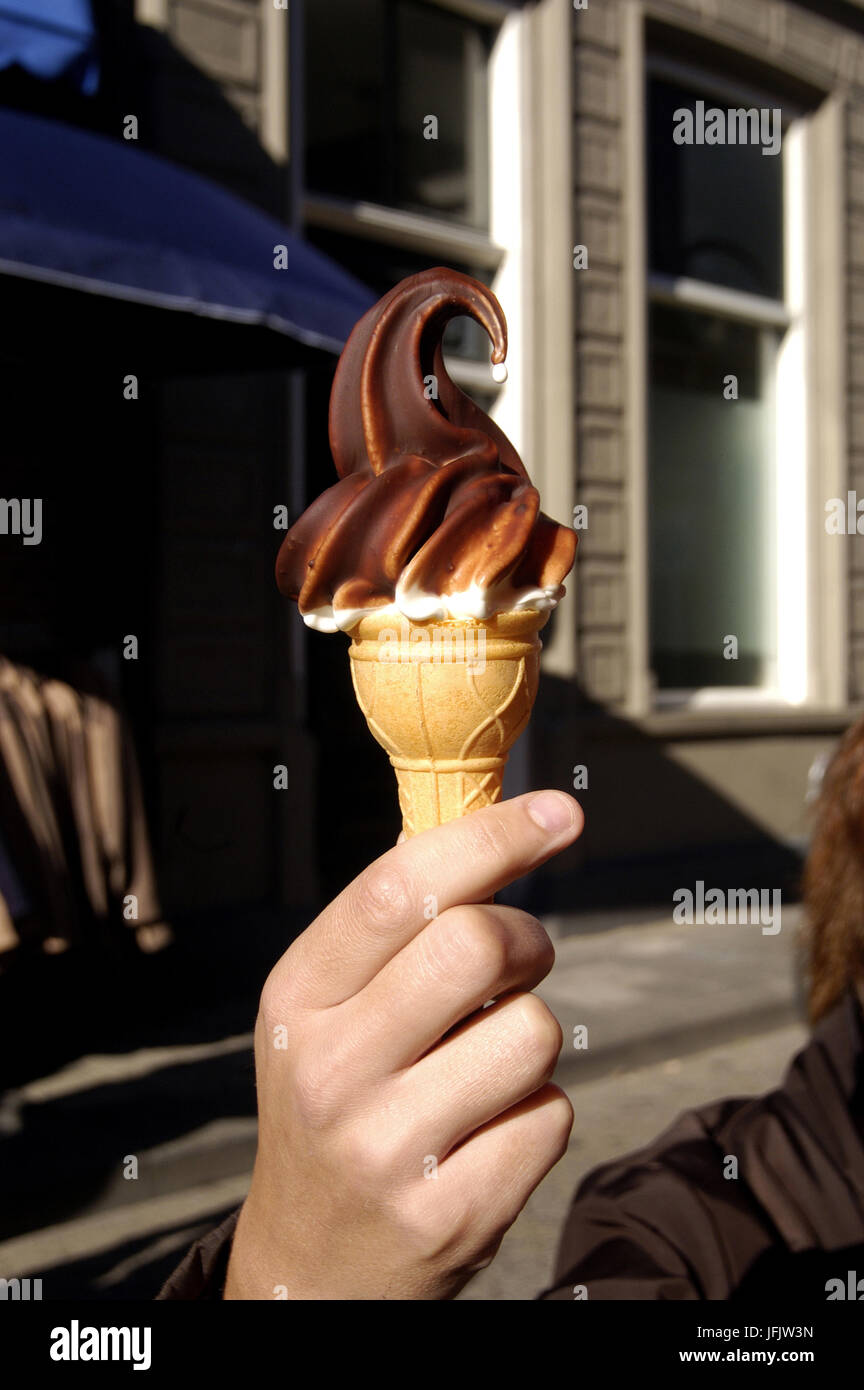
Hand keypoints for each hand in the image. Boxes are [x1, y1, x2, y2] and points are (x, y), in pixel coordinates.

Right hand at [224, 790, 582, 1299]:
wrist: (310, 1267)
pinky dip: (538, 1111)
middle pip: (478, 945)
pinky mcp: (451, 1214)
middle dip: (526, 938)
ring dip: (530, 1035)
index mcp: (298, 1000)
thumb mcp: (325, 1011)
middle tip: (520, 958)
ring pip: (534, 1030)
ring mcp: (388, 1150)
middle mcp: (331, 1070)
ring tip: (484, 1065)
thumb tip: (499, 823)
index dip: (490, 837)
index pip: (398, 888)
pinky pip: (552, 1114)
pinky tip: (486, 1132)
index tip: (558, 813)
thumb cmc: (336, 1104)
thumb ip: (393, 927)